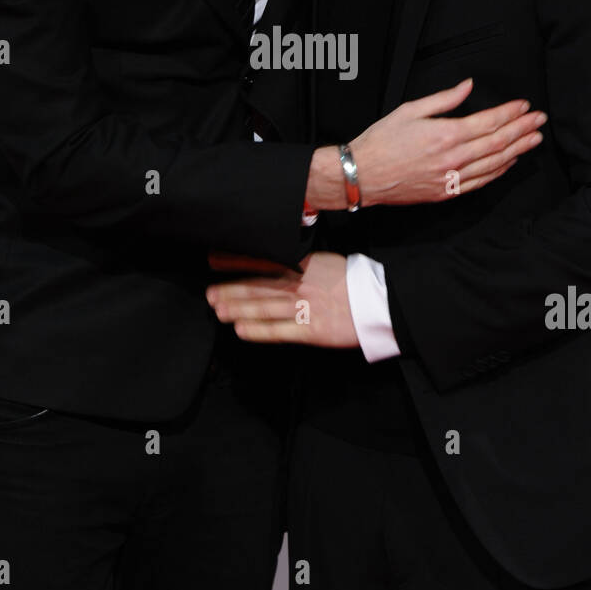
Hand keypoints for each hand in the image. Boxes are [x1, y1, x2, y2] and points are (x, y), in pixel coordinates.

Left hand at [206, 252, 357, 346]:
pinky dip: (258, 331)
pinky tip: (241, 330)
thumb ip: (300, 261)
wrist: (381, 303)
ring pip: (264, 308)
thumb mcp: (325, 261)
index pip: (263, 260)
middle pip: (258, 286)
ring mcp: (305, 308)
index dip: (236, 261)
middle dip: (230, 289)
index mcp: (304, 264)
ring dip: (238, 309)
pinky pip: (279, 331)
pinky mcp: (312, 331)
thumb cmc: (353, 282)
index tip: (213, 260)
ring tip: (218, 310)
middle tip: (209, 294)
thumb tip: (273, 258)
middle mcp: (301, 284)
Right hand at [306, 78, 546, 209]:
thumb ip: (444, 99)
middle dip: (522, 129)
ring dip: (518, 150)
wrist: (363, 175)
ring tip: (534, 140)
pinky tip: (510, 162)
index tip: (524, 106)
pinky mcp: (447, 192)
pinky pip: (481, 181)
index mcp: (445, 134)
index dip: (510, 113)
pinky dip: (499, 171)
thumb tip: (467, 86)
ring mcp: (451, 178)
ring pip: (494, 163)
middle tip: (540, 120)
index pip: (488, 122)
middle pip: (498, 142)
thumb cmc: (382, 141)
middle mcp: (453, 158)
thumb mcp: (410, 110)